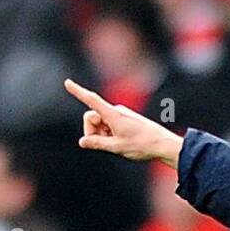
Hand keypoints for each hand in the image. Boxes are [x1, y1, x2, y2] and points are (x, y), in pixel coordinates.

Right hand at [64, 79, 183, 168]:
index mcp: (113, 115)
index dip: (78, 92)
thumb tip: (82, 141)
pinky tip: (121, 143)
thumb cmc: (141, 145)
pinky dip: (108, 134)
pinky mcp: (124, 119)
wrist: (163, 144)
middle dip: (92, 130)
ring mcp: (120, 115)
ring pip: (100, 123)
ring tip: (117, 144)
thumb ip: (97, 143)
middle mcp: (115, 111)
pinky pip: (108, 125)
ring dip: (101, 134)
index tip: (67, 83)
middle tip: (104, 144)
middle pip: (92, 117)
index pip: (91, 100)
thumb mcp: (116, 147)